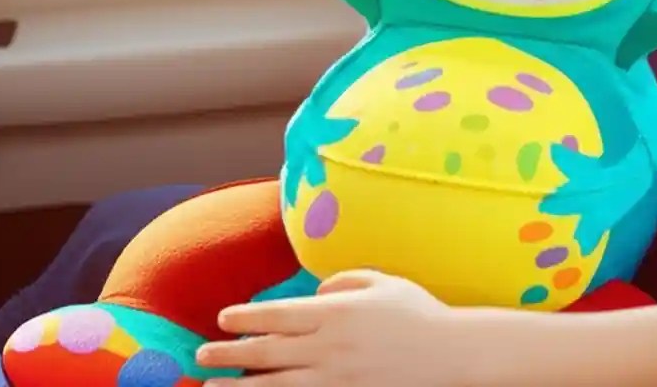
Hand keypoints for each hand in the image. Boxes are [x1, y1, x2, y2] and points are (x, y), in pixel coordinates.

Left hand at [198, 270, 467, 386]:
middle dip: (228, 354)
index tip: (222, 320)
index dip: (244, 318)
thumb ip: (343, 280)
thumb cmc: (419, 314)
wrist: (454, 355)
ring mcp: (336, 379)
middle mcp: (329, 346)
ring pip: (274, 385)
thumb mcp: (382, 283)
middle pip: (265, 352)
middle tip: (202, 355)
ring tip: (213, 386)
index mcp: (336, 312)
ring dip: (239, 386)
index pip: (276, 315)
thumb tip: (315, 291)